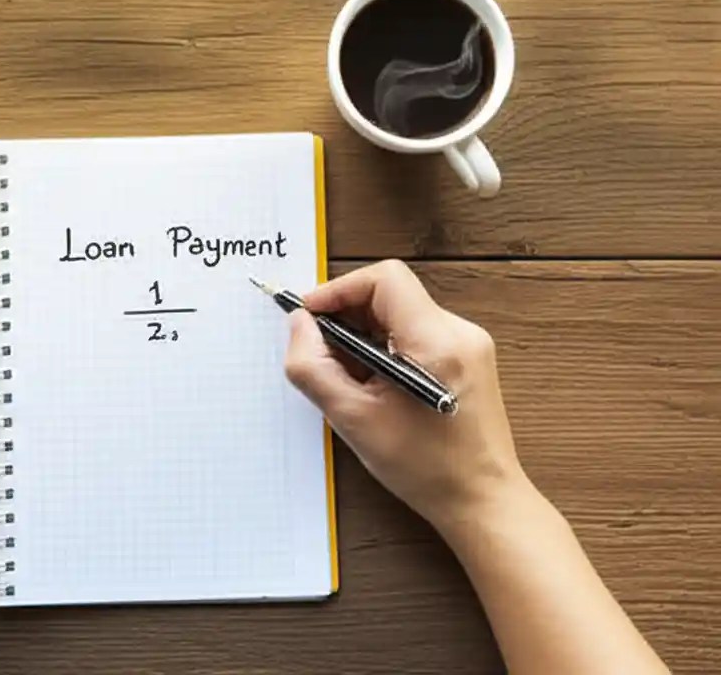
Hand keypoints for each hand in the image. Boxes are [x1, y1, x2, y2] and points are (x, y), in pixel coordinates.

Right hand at [283, 260, 526, 531]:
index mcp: (436, 341)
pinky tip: (373, 385)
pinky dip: (385, 348)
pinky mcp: (467, 358)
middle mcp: (458, 332)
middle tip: (320, 353)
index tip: (309, 316)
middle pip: (390, 295)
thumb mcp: (353, 419)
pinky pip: (415, 334)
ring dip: (364, 335)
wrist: (481, 500)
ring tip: (347, 377)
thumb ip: (314, 367)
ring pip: (400, 315)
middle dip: (347, 316)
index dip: (338, 289)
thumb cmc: (426, 468)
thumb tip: (299, 326)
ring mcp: (468, 344)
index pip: (383, 279)